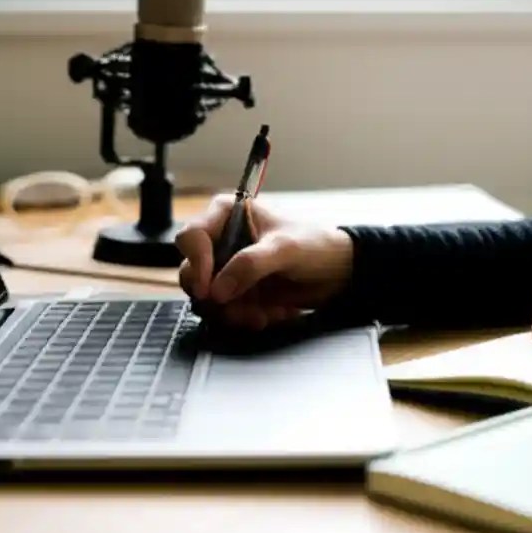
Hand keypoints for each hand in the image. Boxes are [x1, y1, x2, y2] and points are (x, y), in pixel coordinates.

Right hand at [175, 195, 354, 329]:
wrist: (340, 272)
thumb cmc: (316, 245)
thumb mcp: (284, 249)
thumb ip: (250, 265)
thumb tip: (217, 289)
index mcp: (228, 214)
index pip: (192, 236)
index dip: (195, 263)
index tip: (208, 288)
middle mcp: (222, 240)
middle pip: (191, 271)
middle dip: (214, 296)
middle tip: (235, 307)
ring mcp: (228, 269)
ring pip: (207, 297)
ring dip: (232, 311)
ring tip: (261, 314)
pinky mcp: (238, 292)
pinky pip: (225, 311)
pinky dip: (244, 317)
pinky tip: (269, 314)